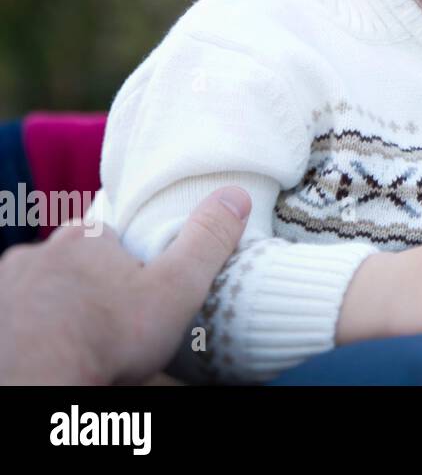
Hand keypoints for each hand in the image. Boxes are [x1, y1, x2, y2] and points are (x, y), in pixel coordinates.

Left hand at [0, 186, 251, 384]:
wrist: (38, 388)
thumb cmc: (105, 341)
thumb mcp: (176, 288)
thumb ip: (206, 240)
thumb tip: (236, 195)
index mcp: (82, 237)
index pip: (112, 239)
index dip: (130, 267)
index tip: (139, 295)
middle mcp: (35, 254)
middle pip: (76, 265)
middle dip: (93, 289)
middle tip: (115, 325)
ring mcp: (5, 288)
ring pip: (45, 292)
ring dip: (62, 310)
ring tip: (84, 343)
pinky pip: (19, 317)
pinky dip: (35, 330)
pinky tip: (55, 352)